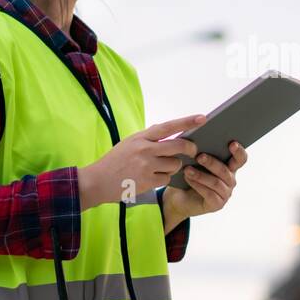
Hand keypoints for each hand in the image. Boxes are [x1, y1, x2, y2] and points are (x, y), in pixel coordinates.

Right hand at [78, 113, 205, 207]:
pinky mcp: (147, 181)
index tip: (202, 118)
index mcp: (141, 137)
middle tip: (193, 151)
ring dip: (174, 166)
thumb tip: (168, 129)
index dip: (187, 122)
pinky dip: (164, 178)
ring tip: (162, 167)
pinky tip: (153, 178)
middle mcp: (145, 150)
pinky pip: (167, 178)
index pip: (168, 126)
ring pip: (175, 164)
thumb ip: (148, 137)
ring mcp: (146, 166)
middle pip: (178, 146)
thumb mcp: (129, 143)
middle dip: (190, 148)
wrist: (97, 181)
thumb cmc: (114, 161)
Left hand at [163, 140, 247, 220]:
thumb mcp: (193, 160)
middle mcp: (230, 180)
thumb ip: (200, 149)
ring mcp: (225, 193)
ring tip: (187, 169)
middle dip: (212, 163)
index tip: (232, 143)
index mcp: (229, 167)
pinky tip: (188, 179)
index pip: (241, 159)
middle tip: (199, 156)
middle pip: (225, 170)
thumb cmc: (188, 174)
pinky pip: (209, 194)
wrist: (178, 197)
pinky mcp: (217, 204)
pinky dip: (198, 185)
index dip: (239, 151)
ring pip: (216, 182)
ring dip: (201, 175)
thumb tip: (198, 134)